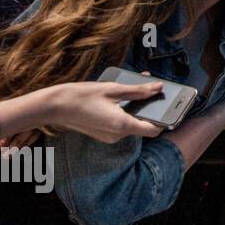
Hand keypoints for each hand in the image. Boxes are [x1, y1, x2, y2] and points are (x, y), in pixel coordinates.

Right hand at [42, 81, 164, 143]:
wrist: (55, 106)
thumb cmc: (82, 96)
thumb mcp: (113, 89)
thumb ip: (138, 90)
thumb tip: (158, 87)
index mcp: (122, 125)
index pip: (154, 129)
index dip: (164, 120)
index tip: (169, 108)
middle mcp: (117, 135)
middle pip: (143, 125)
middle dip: (149, 108)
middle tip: (152, 90)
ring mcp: (109, 137)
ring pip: (131, 124)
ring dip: (136, 109)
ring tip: (135, 89)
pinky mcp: (103, 134)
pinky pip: (120, 125)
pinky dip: (124, 113)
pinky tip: (121, 99)